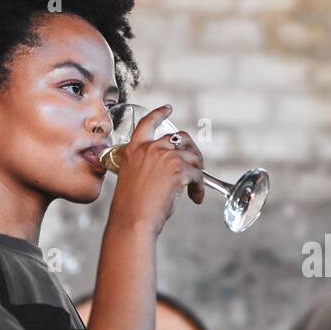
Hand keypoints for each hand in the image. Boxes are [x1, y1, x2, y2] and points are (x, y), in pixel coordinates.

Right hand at [106, 106, 204, 236]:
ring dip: (197, 173)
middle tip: (194, 169)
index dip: (159, 114)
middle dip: (191, 152)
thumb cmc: (131, 209)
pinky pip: (198, 175)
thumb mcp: (132, 180)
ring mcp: (164, 157)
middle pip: (180, 139)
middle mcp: (149, 149)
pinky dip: (200, 188)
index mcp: (133, 150)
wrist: (132, 221)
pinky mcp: (178, 169)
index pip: (147, 123)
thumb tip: (169, 171)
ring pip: (192, 157)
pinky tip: (195, 198)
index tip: (168, 108)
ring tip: (193, 191)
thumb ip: (147, 168)